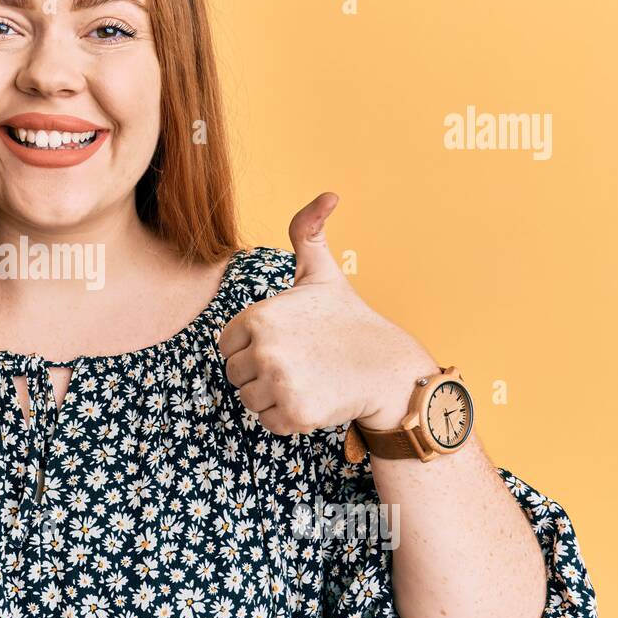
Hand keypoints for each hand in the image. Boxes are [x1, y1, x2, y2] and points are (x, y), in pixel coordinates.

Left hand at [217, 192, 435, 435]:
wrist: (389, 369)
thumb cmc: (349, 320)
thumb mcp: (322, 273)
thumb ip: (308, 232)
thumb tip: (329, 194)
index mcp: (258, 316)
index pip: (228, 345)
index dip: (252, 347)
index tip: (284, 343)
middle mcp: (264, 349)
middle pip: (236, 374)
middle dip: (261, 374)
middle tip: (300, 363)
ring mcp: (279, 382)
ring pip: (250, 400)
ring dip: (273, 397)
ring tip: (307, 379)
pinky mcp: (295, 412)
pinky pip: (269, 423)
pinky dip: (288, 419)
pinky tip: (314, 399)